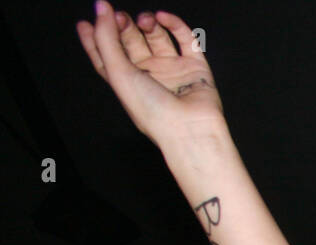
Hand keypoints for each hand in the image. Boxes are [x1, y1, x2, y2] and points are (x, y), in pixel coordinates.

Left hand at [76, 5, 224, 147]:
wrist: (189, 128)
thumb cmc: (152, 110)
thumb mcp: (117, 72)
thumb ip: (106, 37)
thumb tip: (100, 7)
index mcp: (127, 81)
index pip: (106, 55)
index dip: (95, 38)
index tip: (85, 22)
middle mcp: (149, 74)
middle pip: (132, 41)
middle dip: (124, 26)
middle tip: (121, 17)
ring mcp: (173, 70)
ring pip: (158, 37)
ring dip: (148, 23)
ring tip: (145, 20)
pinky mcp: (196, 67)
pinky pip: (186, 39)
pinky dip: (174, 24)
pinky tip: (163, 17)